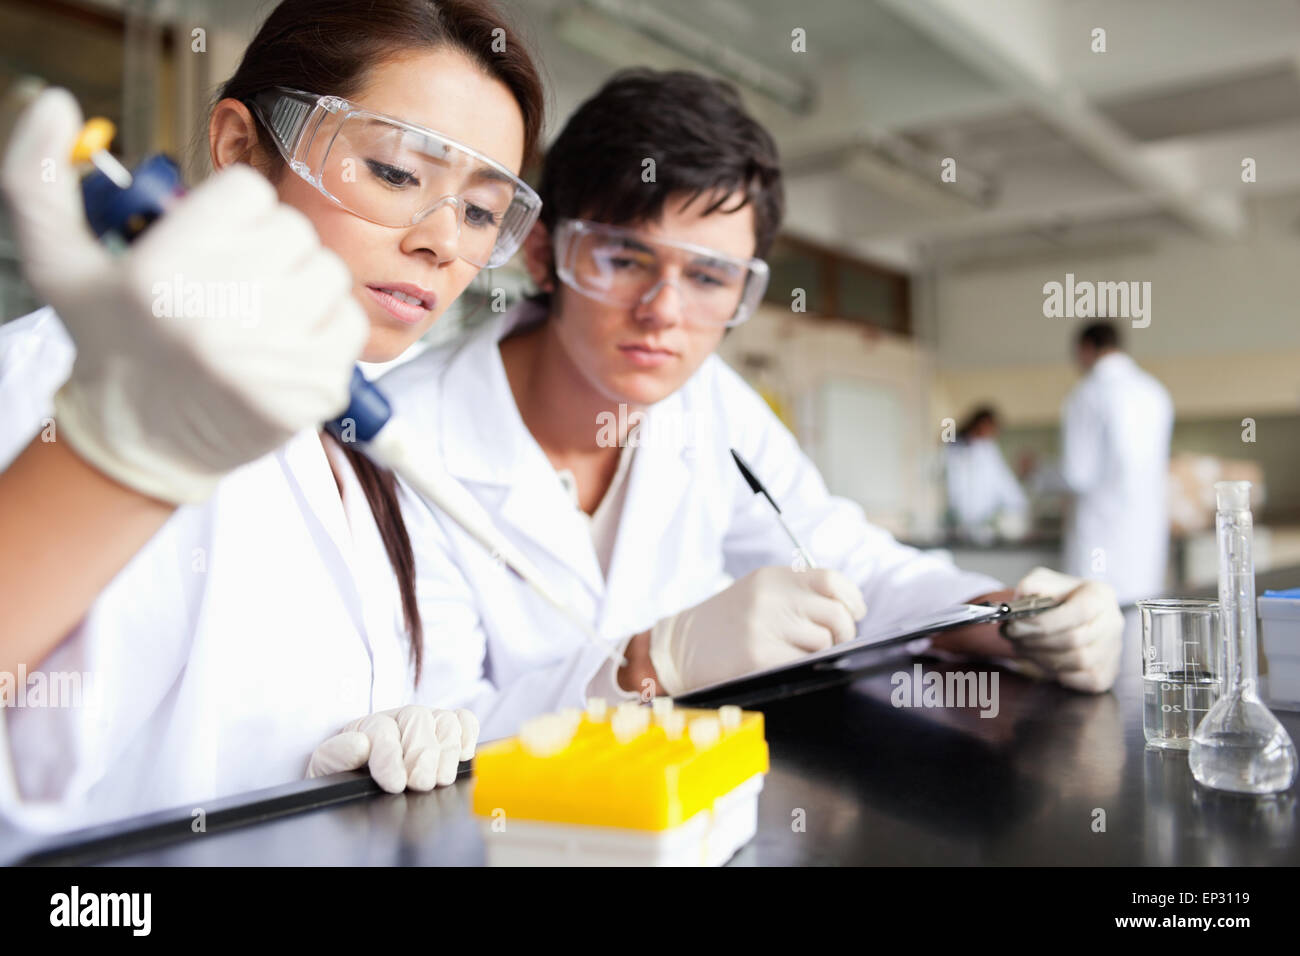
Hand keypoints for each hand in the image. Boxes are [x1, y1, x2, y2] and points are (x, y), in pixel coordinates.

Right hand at [0, 88, 366, 503]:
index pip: (249, 192)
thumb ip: (39, 179)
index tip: (211, 245)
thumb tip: (51, 103)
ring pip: (328, 273)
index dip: (232, 214)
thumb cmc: (111, 344)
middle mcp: (220, 315)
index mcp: (163, 274)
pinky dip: (325, 331)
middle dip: (268, 250)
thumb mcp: (59, 264)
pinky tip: (282, 350)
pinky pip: (349, 324)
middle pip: (294, 231)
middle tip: (233, 285)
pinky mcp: (313, 391)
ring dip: (301, 288)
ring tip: (257, 317)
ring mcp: (273, 358)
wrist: (145, 444)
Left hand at [307, 706, 479, 792]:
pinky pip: (464, 720)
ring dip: (446, 749)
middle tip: (421, 784)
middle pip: (417, 719)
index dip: (390, 758)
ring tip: (441, 779)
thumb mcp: (329, 770)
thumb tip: (360, 745)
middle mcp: (397, 719)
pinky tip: (461, 756)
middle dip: (421, 755)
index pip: (381, 731)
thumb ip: (338, 756)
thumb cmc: (345, 778)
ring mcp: (425, 722)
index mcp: (364, 727)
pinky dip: (468, 734)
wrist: (356, 781)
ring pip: (444, 719)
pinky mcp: (446, 730)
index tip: (396, 784)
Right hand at [648, 566, 867, 694]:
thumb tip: (847, 610)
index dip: (852, 599)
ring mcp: (765, 627)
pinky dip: (802, 667)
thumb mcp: (758, 593)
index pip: (832, 581)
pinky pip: (804, 664)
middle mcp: (771, 598)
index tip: (855, 613)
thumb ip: (797, 594)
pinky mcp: (760, 657)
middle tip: (832, 641)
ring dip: (819, 652)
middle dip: (843, 633)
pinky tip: (783, 664)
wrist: (679, 648)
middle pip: (836, 615)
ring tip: (796, 652)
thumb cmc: (725, 624)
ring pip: (823, 642)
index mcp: (773, 578)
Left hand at [1002, 567, 1122, 692]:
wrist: (1071, 615)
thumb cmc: (1057, 599)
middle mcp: (1112, 622)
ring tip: (1022, 647)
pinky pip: (1081, 679)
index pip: (1079, 612)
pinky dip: (1057, 672)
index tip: (1016, 625)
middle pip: (1074, 639)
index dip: (1045, 622)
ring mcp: (1113, 650)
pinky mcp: (1106, 673)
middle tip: (1012, 637)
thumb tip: (1022, 604)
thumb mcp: (1042, 582)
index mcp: (1100, 595)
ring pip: (1077, 661)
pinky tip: (1041, 659)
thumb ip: (1032, 587)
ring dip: (1041, 657)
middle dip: (1035, 641)